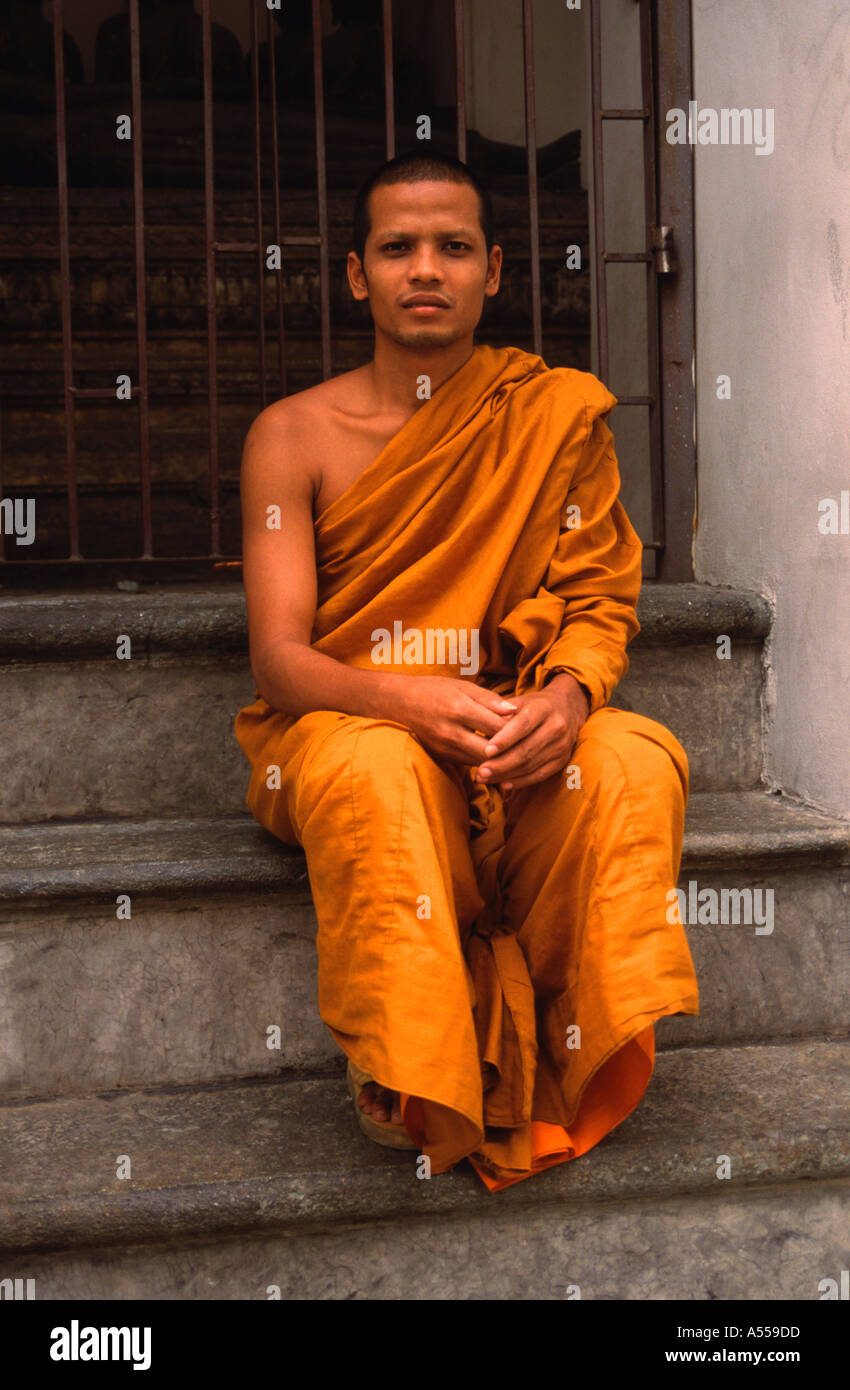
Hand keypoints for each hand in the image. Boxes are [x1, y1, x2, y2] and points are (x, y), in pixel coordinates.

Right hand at [391, 674, 519, 767]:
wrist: (402, 702)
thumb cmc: (437, 689)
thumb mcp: (464, 686)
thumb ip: (490, 700)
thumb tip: (515, 712)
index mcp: (459, 709)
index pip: (497, 727)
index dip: (517, 730)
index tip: (531, 728)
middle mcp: (451, 731)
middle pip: (491, 751)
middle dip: (511, 751)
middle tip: (528, 747)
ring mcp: (445, 747)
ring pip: (482, 762)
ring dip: (500, 760)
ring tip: (518, 754)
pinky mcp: (442, 756)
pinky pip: (470, 763)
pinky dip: (486, 762)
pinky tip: (499, 757)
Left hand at [475, 673, 589, 789]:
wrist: (566, 708)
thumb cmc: (533, 706)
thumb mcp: (518, 702)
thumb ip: (500, 714)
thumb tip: (480, 732)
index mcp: (543, 708)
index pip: (523, 725)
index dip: (504, 739)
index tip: (486, 751)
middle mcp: (556, 726)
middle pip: (526, 750)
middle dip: (501, 764)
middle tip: (480, 772)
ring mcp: (562, 745)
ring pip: (531, 765)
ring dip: (505, 775)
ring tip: (484, 778)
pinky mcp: (562, 760)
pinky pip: (540, 775)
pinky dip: (520, 782)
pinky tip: (503, 784)